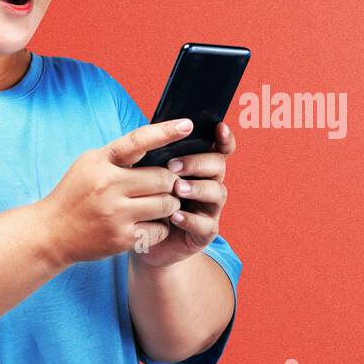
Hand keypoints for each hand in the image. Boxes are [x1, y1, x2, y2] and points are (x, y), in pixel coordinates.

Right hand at [39, 118, 195, 267]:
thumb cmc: (76, 193)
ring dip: (170, 203)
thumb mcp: (90, 164)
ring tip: (160, 203)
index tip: (186, 124)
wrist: (52, 233)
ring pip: (167, 204)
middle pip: (163, 178)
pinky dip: (161, 226)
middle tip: (167, 185)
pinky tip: (150, 223)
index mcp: (101, 162)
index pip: (138, 141)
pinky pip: (160, 229)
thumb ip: (120, 154)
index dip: (164, 132)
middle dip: (171, 181)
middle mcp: (108, 186)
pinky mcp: (122, 238)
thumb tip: (158, 142)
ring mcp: (116, 214)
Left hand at [134, 120, 235, 270]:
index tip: (219, 127)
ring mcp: (210, 208)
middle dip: (198, 163)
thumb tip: (156, 130)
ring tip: (177, 189)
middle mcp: (209, 183)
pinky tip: (174, 215)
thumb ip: (157, 155)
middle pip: (218, 165)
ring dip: (197, 188)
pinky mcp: (205, 232)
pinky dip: (191, 219)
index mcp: (199, 166)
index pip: (220, 148)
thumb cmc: (145, 198)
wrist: (139, 236)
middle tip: (173, 166)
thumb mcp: (148, 173)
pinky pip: (206, 225)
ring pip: (217, 192)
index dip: (224, 138)